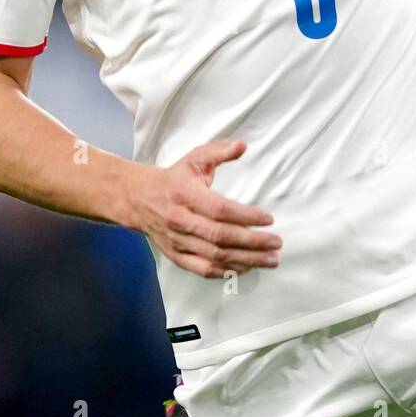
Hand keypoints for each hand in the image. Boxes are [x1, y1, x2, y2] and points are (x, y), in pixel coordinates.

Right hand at [130, 139, 281, 278]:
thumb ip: (219, 151)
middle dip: (252, 242)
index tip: (269, 219)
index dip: (246, 216)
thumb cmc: (174, 179)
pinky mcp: (176, 256)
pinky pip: (203, 269)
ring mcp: (178, 241)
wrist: (139, 199)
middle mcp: (180, 220)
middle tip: (276, 243)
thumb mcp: (195, 159)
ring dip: (246, 260)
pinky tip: (247, 267)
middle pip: (220, 237)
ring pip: (215, 256)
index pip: (220, 210)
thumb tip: (243, 145)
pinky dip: (227, 271)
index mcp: (185, 194)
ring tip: (270, 259)